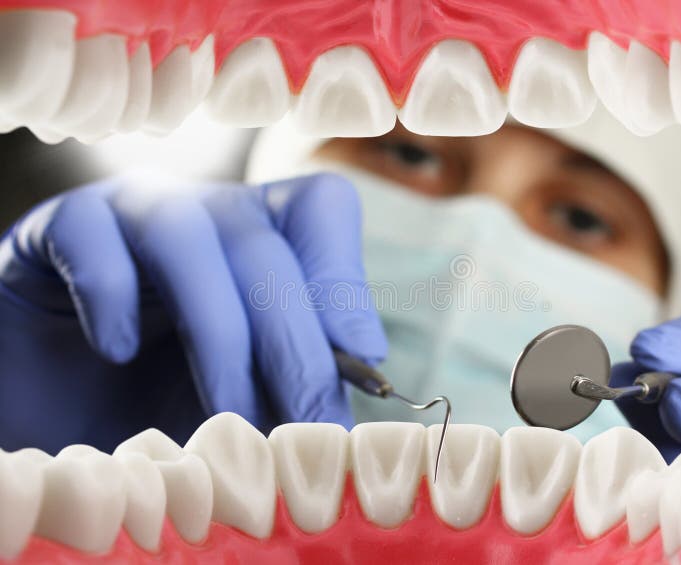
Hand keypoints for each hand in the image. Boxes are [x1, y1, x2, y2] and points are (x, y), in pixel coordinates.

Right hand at [0, 172, 385, 453]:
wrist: (58, 398)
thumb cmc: (159, 392)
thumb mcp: (244, 391)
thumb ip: (290, 380)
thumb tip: (355, 394)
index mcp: (260, 233)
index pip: (321, 208)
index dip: (343, 281)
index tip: (362, 360)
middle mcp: (205, 210)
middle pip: (264, 247)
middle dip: (295, 343)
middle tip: (311, 421)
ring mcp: (130, 210)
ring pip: (187, 238)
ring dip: (217, 334)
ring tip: (225, 413)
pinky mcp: (59, 227)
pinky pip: (92, 238)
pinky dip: (111, 296)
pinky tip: (117, 351)